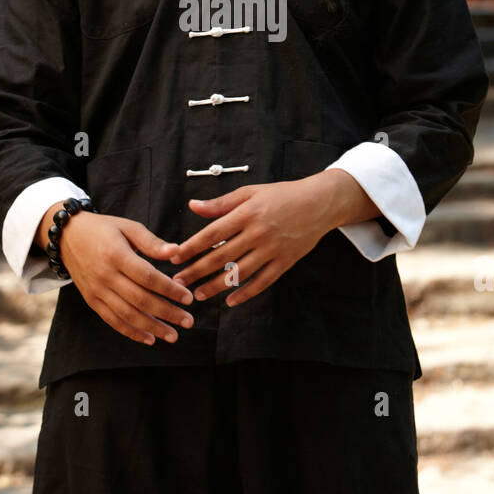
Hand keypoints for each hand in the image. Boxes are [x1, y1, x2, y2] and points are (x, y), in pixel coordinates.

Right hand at [56, 211, 194, 345]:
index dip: (169, 289)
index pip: (147, 277)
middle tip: (188, 321)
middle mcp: (105, 276)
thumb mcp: (127, 227)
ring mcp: (97, 291)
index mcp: (117, 254)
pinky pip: (112, 321)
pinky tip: (149, 339)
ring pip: (127, 315)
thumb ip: (151, 242)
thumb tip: (176, 252)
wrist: (67, 236)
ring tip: (173, 335)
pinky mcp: (92, 301)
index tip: (188, 298)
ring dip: (152, 328)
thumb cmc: (103, 229)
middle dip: (167, 313)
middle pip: (140, 300)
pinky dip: (131, 332)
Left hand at [168, 173, 347, 305]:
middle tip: (179, 282)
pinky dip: (246, 293)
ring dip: (217, 286)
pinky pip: (263, 282)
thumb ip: (221, 203)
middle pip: (221, 256)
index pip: (212, 233)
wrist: (319, 203)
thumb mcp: (250, 192)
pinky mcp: (285, 262)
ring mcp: (272, 249)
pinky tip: (231, 301)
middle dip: (197, 271)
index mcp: (246, 213)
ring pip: (240, 273)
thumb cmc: (282, 195)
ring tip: (199, 295)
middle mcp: (258, 233)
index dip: (191, 247)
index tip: (174, 258)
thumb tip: (193, 206)